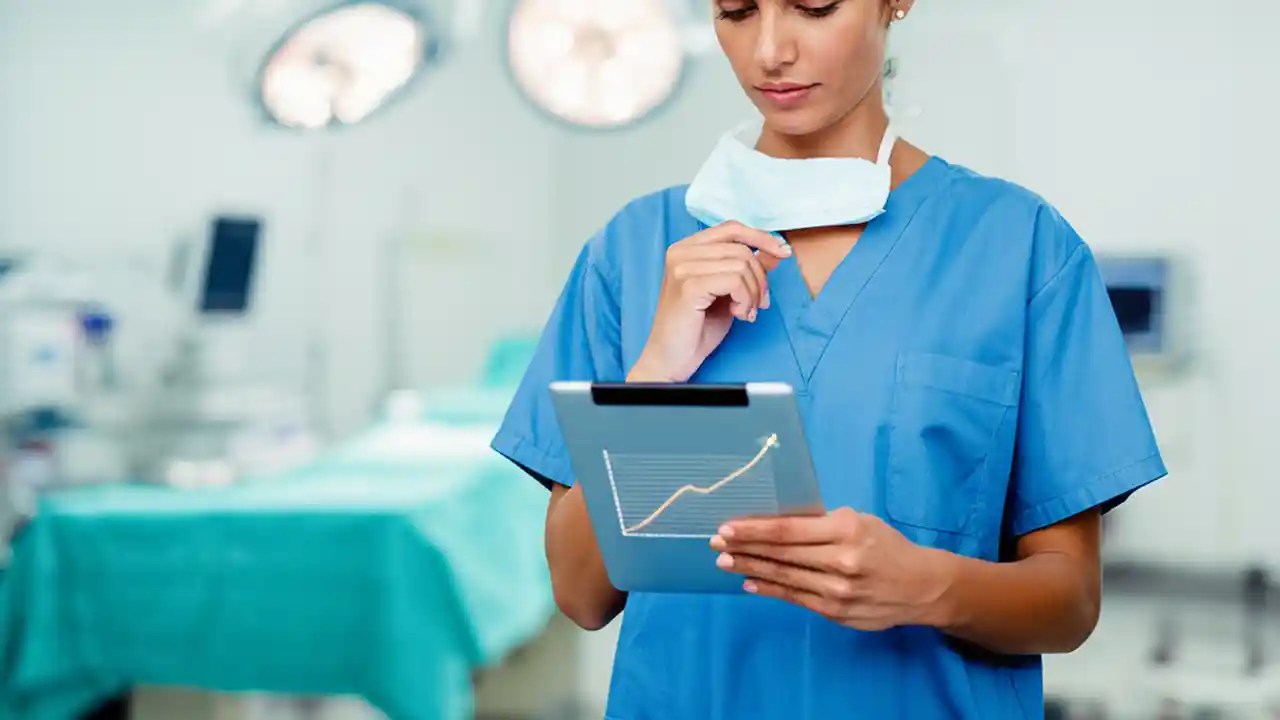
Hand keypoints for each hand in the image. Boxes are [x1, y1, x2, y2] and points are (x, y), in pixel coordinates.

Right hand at [628, 222, 791, 382]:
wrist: (671, 359)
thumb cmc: (696, 329)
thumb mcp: (729, 293)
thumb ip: (748, 269)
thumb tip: (776, 251)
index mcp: (687, 248)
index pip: (731, 228)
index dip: (761, 238)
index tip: (783, 253)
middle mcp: (680, 252)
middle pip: (741, 249)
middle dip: (760, 278)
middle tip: (759, 304)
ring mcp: (682, 267)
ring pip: (741, 265)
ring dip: (753, 293)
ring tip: (745, 312)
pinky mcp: (688, 286)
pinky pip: (735, 281)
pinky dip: (745, 299)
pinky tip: (738, 315)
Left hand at [710, 508, 954, 630]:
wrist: (921, 586)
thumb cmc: (885, 545)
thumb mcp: (858, 521)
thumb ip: (820, 523)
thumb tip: (776, 523)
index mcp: (845, 530)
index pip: (788, 530)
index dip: (753, 530)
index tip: (727, 527)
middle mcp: (840, 560)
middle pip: (781, 554)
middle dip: (744, 548)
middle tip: (716, 544)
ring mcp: (837, 590)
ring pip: (784, 578)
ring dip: (751, 570)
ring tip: (727, 563)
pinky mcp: (836, 612)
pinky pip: (795, 598)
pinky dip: (770, 590)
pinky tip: (750, 584)